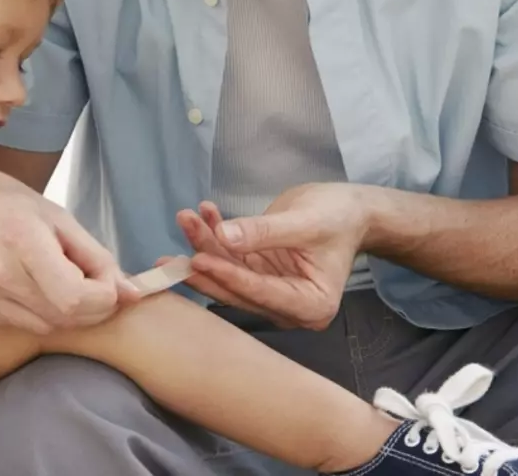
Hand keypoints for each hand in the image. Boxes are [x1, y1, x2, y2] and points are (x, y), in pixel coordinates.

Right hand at [0, 165, 139, 333]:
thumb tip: (133, 294)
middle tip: (88, 285)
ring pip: (40, 326)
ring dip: (59, 311)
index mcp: (21, 240)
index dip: (103, 299)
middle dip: (88, 307)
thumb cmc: (1, 201)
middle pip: (62, 318)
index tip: (108, 285)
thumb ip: (96, 257)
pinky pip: (12, 324)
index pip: (77, 299)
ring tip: (51, 279)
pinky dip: (28, 311)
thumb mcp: (55, 216)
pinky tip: (19, 284)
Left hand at [176, 183, 377, 329]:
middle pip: (236, 289)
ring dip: (204, 245)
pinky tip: (203, 213)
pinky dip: (214, 236)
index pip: (260, 292)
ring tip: (186, 217)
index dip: (227, 275)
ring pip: (227, 272)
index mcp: (310, 305)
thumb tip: (223, 236)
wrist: (349, 210)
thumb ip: (264, 232)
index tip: (197, 260)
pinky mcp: (258, 274)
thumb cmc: (338, 217)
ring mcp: (270, 291)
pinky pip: (230, 257)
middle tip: (168, 256)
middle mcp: (287, 307)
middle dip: (204, 265)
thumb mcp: (305, 222)